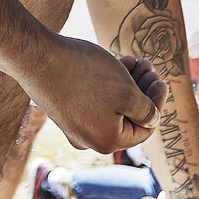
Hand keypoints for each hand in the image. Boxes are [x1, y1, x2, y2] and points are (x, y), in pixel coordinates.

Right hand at [22, 35, 164, 155]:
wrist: (37, 57)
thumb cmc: (85, 74)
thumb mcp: (127, 92)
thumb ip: (146, 111)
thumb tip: (151, 120)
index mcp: (107, 141)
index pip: (144, 129)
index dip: (157, 104)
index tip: (161, 80)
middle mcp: (88, 139)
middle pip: (127, 117)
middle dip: (141, 91)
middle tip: (149, 67)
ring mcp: (73, 125)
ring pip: (111, 106)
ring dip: (126, 83)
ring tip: (133, 60)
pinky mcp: (63, 109)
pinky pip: (93, 101)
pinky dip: (108, 84)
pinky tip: (114, 63)